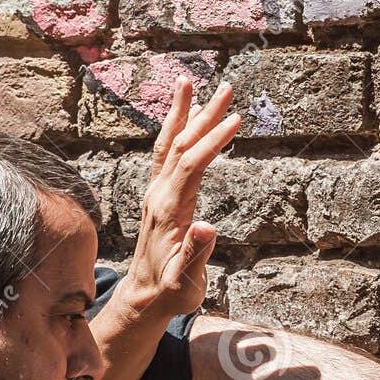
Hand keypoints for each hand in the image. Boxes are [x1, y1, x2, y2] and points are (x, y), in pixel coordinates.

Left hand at [119, 77, 241, 319]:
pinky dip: (174, 129)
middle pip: (181, 145)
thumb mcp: (185, 282)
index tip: (236, 120)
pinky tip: (183, 115)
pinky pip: (165, 155)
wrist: (143, 296)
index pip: (192, 166)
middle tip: (228, 89)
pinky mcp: (157, 195)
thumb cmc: (170, 292)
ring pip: (169, 145)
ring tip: (190, 82)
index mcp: (168, 211)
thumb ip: (196, 255)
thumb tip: (207, 227)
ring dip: (183, 114)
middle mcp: (158, 195)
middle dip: (205, 116)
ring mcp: (155, 193)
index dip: (213, 142)